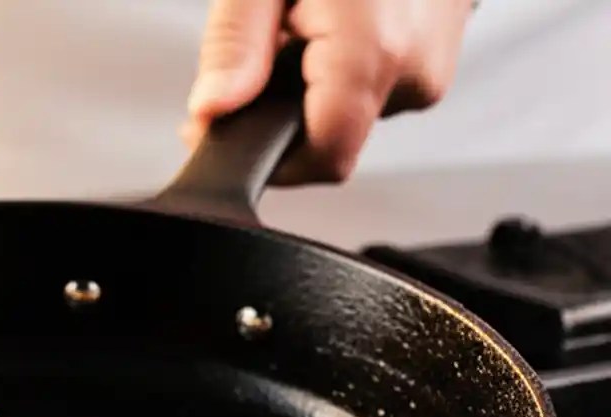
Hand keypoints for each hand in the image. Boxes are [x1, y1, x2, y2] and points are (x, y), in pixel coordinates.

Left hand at [183, 0, 474, 184]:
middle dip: (276, 112)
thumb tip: (212, 110)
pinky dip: (336, 71)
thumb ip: (235, 45)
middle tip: (254, 53)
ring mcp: (430, 70)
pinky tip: (327, 26)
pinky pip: (371, 90)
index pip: (321, 160)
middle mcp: (414, 71)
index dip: (263, 158)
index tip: (220, 128)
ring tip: (297, 25)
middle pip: (327, 140)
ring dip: (305, 87)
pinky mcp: (434, 63)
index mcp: (374, 50)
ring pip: (345, 116)